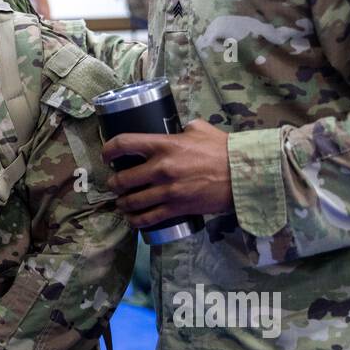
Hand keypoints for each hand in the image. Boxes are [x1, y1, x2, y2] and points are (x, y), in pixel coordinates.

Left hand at [102, 119, 233, 227]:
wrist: (243, 175)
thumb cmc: (223, 150)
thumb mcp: (200, 129)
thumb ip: (183, 128)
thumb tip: (176, 129)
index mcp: (165, 145)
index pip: (125, 143)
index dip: (108, 149)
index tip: (106, 155)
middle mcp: (161, 168)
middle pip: (122, 179)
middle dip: (114, 183)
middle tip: (115, 183)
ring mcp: (168, 191)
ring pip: (132, 202)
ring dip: (122, 204)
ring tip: (122, 202)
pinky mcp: (177, 208)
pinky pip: (148, 218)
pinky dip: (136, 221)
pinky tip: (132, 220)